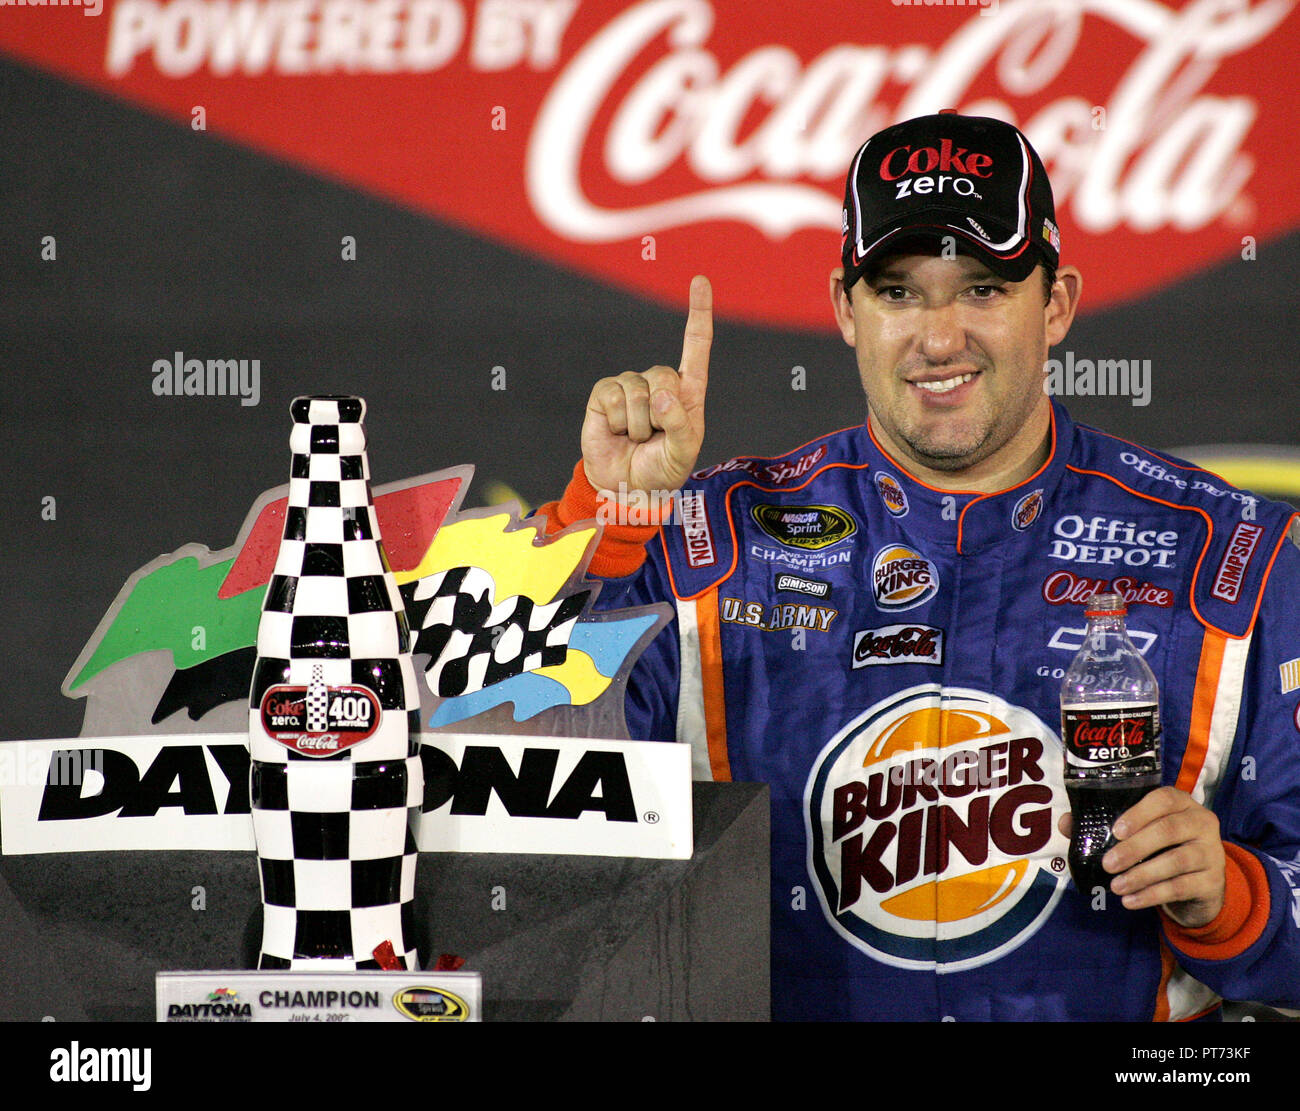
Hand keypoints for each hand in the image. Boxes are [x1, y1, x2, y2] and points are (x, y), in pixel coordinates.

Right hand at [581, 275, 710, 506]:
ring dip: (638, 425)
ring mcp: (630, 385)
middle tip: (655, 437)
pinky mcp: (604, 394)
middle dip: (661, 414)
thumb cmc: (662, 468)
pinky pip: (613, 398)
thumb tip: (661, 397)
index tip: (700, 281)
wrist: (626, 486)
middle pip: (664, 376)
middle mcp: (659, 382)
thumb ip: (681, 426)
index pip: (695, 346)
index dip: (698, 313)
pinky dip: (617, 421)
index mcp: (687, 391)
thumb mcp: (684, 453)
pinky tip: (617, 432)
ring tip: (637, 438)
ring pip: (638, 392)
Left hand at [1059, 787, 1225, 926]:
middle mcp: (1201, 822)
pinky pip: (1181, 887)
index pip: (1164, 799)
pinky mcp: (1213, 882)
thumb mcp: (1138, 834)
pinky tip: (1130, 901)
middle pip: (1169, 830)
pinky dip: (1152, 895)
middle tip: (1107, 864)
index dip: (1139, 813)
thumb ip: (1103, 825)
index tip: (1115, 831)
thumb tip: (1065, 823)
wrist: (1199, 885)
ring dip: (1141, 875)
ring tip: (1115, 886)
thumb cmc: (1161, 849)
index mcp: (1181, 803)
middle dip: (1134, 848)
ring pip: (1176, 861)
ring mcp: (1211, 852)